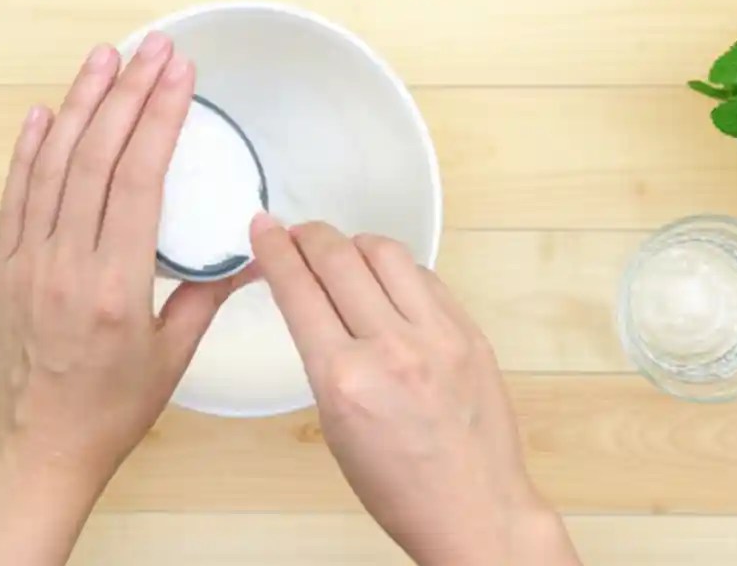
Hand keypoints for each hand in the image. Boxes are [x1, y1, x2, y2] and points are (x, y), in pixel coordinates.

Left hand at [0, 35, 243, 565]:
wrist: (41, 446)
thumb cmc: (112, 409)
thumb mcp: (174, 355)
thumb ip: (210, 295)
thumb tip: (257, 253)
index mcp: (117, 285)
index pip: (139, 179)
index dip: (159, 118)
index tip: (178, 74)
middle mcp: (67, 264)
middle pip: (97, 157)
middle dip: (127, 93)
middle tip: (152, 48)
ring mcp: (28, 261)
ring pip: (53, 164)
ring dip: (79, 104)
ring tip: (103, 57)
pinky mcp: (4, 266)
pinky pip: (16, 194)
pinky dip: (29, 149)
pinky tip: (45, 112)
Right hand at [250, 216, 579, 565]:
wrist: (474, 509)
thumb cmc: (398, 485)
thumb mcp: (334, 425)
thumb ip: (323, 357)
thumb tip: (310, 299)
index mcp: (344, 379)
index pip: (297, 289)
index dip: (274, 249)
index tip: (263, 228)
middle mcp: (391, 348)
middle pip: (338, 257)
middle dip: (308, 235)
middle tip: (296, 232)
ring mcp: (437, 335)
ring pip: (385, 252)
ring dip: (354, 244)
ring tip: (342, 254)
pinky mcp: (469, 332)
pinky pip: (425, 277)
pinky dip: (397, 270)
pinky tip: (387, 283)